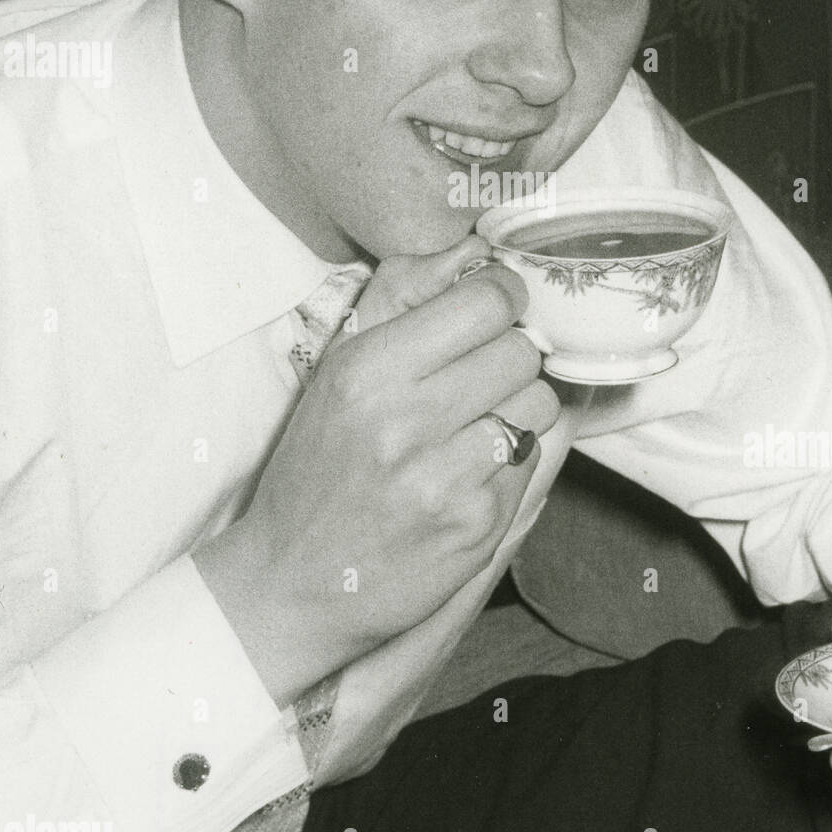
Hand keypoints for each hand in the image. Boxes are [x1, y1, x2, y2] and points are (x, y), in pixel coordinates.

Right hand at [194, 235, 559, 705]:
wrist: (292, 582)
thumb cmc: (318, 465)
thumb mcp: (340, 369)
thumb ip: (404, 296)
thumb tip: (473, 249)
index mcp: (369, 368)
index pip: (486, 301)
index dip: (503, 298)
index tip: (495, 309)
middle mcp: (406, 421)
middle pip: (522, 352)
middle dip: (510, 358)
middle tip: (479, 378)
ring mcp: (444, 479)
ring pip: (539, 406)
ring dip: (517, 411)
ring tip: (473, 428)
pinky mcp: (476, 528)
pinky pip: (531, 463)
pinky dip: (509, 464)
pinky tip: (467, 475)